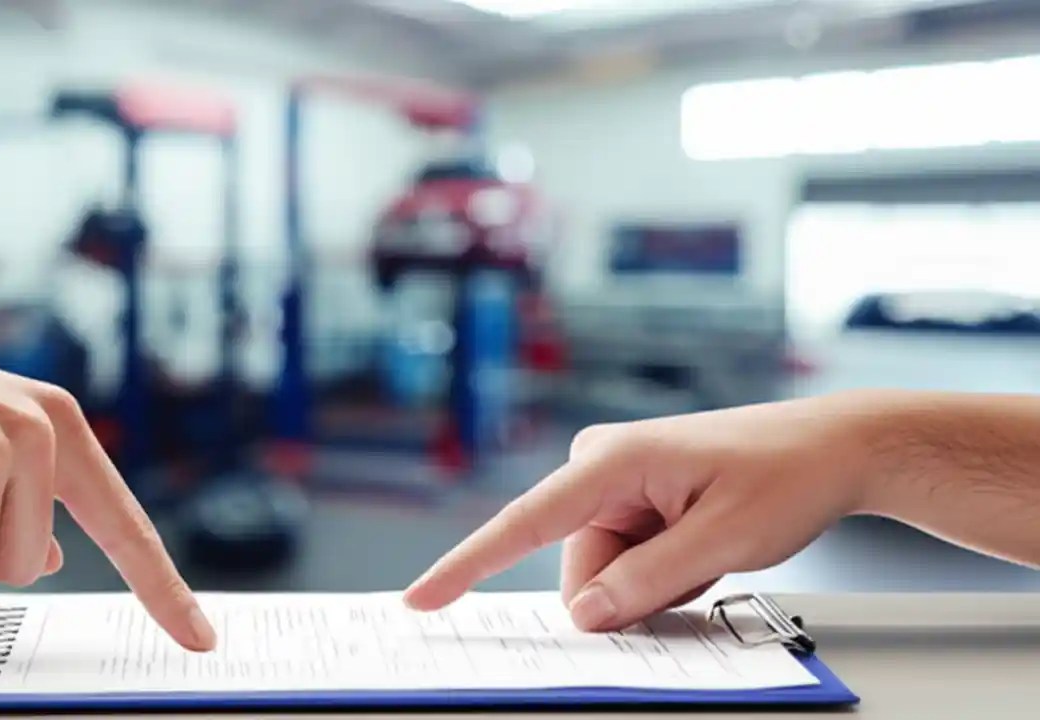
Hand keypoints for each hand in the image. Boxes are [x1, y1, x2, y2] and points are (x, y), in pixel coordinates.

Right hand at [405, 391, 1039, 631]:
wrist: (832, 448)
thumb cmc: (785, 473)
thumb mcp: (721, 540)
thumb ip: (647, 582)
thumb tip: (584, 614)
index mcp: (612, 459)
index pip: (523, 523)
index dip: (466, 566)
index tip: (421, 599)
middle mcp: (602, 463)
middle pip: (580, 567)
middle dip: (629, 590)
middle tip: (697, 568)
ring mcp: (618, 482)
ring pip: (605, 572)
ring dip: (653, 582)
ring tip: (708, 547)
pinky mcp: (635, 498)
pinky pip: (628, 561)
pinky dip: (663, 571)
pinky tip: (703, 544)